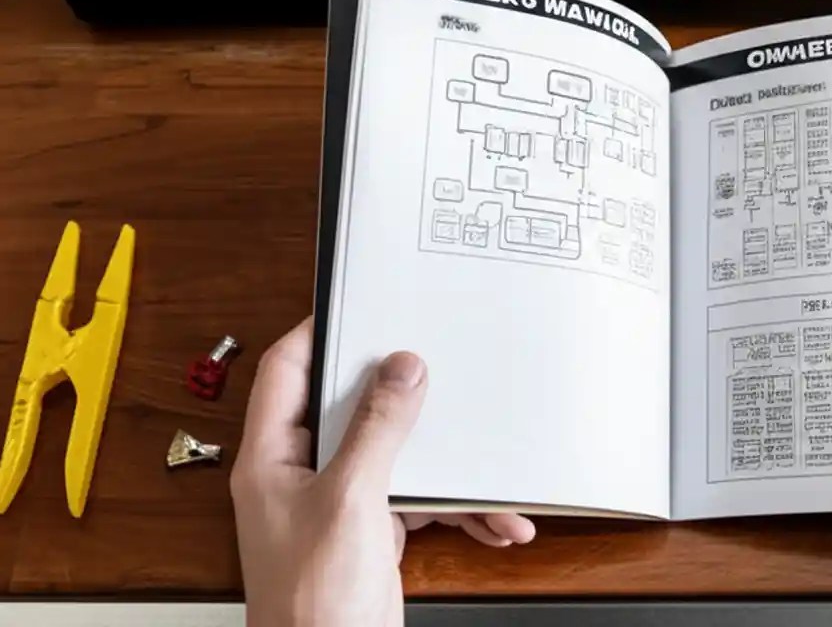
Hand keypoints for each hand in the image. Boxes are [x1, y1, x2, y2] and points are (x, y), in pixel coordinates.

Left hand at [230, 317, 535, 626]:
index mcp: (271, 459)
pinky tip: (491, 521)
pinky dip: (456, 509)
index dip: (317, 331)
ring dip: (443, 465)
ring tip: (482, 467)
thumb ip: (377, 430)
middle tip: (433, 365)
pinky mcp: (371, 531)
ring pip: (393, 456)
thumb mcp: (351, 501)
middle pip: (347, 409)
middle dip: (400, 396)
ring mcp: (336, 503)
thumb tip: (400, 370)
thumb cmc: (312, 604)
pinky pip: (418, 500)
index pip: (284, 371)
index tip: (357, 304)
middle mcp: (300, 475)